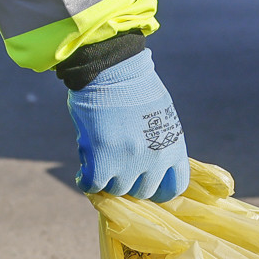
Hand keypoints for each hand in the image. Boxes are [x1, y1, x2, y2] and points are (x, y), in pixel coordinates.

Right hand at [67, 47, 187, 200]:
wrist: (111, 67)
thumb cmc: (133, 85)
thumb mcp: (160, 115)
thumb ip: (159, 142)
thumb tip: (151, 168)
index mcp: (173, 145)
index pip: (175, 186)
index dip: (159, 188)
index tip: (146, 181)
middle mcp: (156, 157)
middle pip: (143, 191)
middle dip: (130, 181)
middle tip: (118, 168)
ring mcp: (129, 161)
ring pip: (117, 189)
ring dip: (107, 179)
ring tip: (99, 163)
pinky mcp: (102, 160)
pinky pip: (92, 185)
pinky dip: (85, 181)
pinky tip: (83, 172)